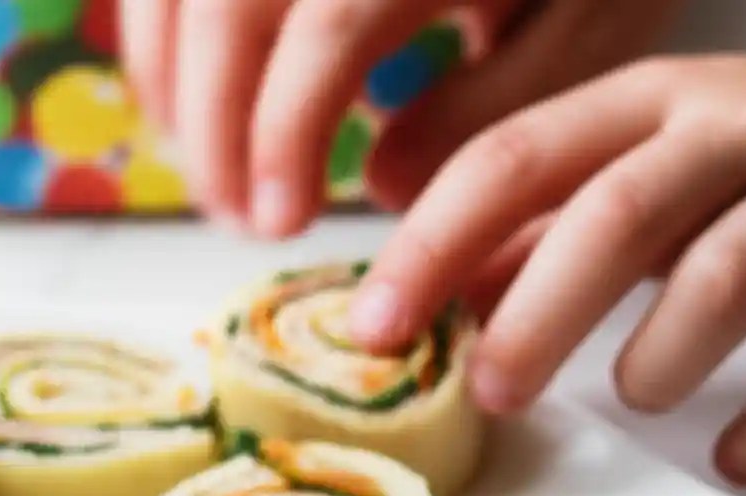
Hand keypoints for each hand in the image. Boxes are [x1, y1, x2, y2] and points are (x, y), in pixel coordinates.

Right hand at [120, 0, 680, 234]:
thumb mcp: (583, 24)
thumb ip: (494, 109)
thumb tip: (383, 187)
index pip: (326, 29)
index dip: (286, 134)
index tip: (281, 225)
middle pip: (227, 4)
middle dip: (217, 128)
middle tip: (242, 222)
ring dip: (176, 87)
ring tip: (214, 177)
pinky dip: (162, 35)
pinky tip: (186, 99)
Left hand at [350, 56, 745, 483]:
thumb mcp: (648, 166)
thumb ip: (548, 223)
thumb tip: (442, 295)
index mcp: (647, 99)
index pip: (513, 160)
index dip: (431, 247)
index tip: (373, 328)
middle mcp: (735, 128)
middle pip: (613, 219)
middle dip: (536, 318)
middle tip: (493, 395)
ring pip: (725, 280)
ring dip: (658, 361)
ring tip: (632, 395)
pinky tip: (736, 454)